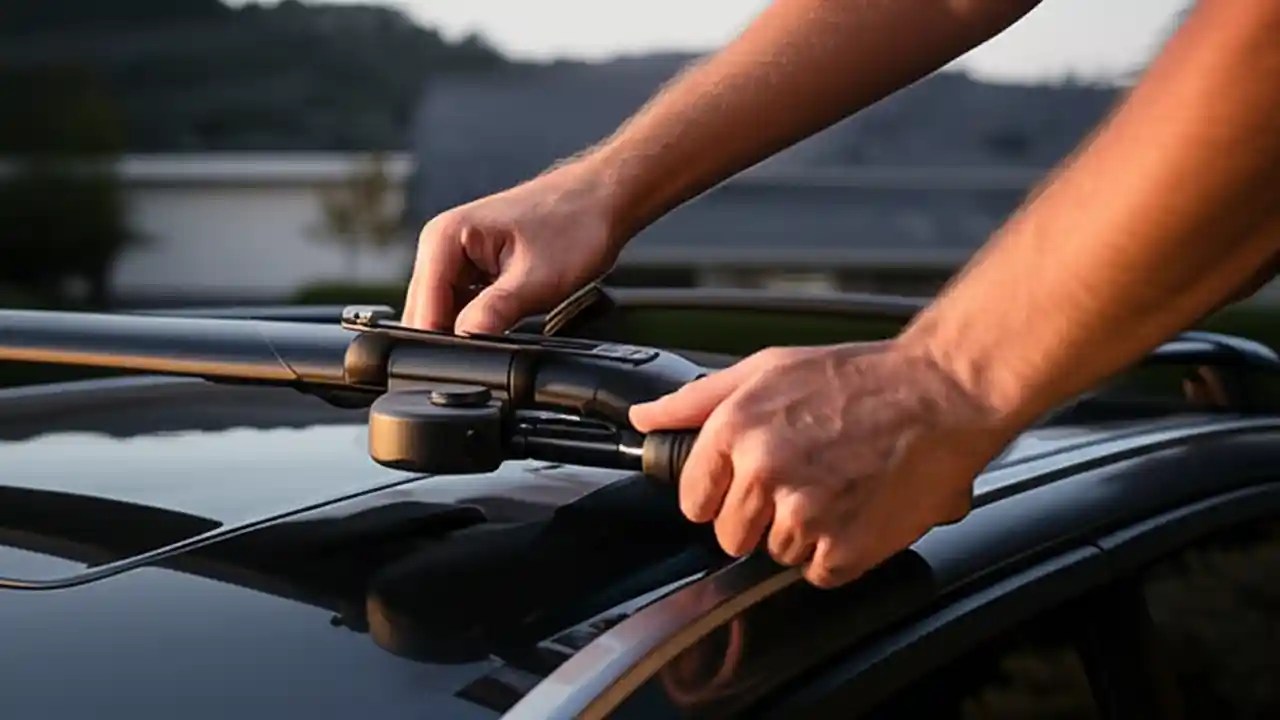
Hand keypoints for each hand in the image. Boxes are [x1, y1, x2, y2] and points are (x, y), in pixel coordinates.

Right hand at [402, 161, 623, 333]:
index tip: (468, 366)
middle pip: (427, 315)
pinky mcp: (474, 270)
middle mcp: (442, 245)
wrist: (602, 202)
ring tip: (511, 322)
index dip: (442, 345)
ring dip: (470, 330)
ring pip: (446, 315)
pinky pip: (465, 308)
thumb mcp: (534, 281)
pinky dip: (482, 321)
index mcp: (444, 238)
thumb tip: (464, 347)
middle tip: (496, 347)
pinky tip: (510, 318)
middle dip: (455, 339)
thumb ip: (492, 315)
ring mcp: (457, 258)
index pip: (422, 310)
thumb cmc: (575, 223)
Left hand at [629, 340, 1017, 588]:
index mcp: (737, 428)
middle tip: (802, 480)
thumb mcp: (768, 369)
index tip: (747, 485)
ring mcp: (805, 513)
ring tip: (836, 487)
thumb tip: (645, 417)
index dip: (721, 495)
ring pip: (775, 554)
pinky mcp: (844, 548)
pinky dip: (836, 552)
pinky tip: (855, 510)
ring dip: (802, 532)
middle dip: (760, 517)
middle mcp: (765, 471)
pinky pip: (816, 572)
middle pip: (730, 535)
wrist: (940, 394)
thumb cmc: (858, 379)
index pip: (694, 499)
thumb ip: (697, 399)